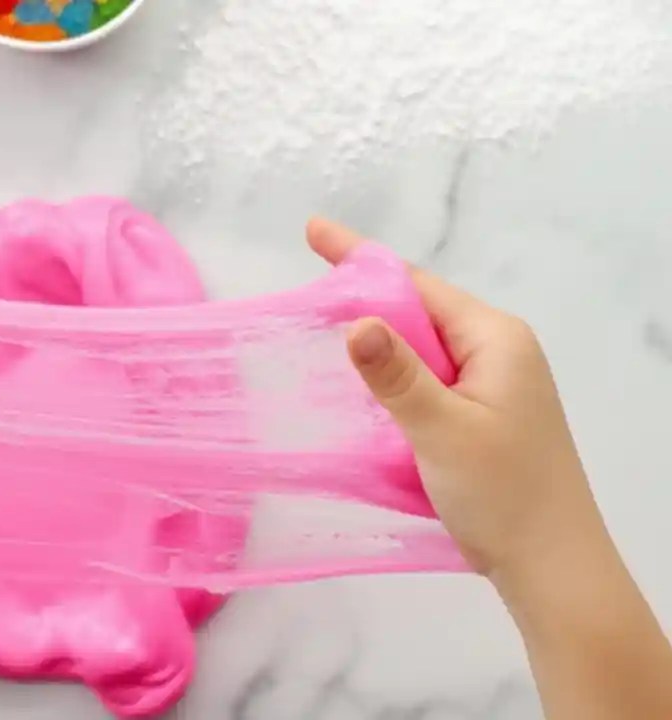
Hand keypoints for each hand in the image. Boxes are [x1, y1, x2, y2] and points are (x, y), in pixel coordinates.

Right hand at [306, 219, 603, 581]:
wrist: (551, 565)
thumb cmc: (504, 493)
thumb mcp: (441, 430)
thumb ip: (397, 375)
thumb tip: (355, 322)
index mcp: (495, 339)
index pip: (417, 284)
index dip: (360, 259)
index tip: (313, 232)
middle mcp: (497, 352)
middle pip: (418, 310)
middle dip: (364, 299)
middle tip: (305, 294)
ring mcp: (492, 385)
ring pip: (420, 348)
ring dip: (377, 344)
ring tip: (319, 333)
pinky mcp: (481, 416)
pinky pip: (427, 380)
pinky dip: (392, 378)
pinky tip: (359, 388)